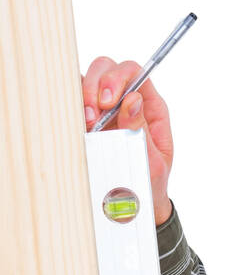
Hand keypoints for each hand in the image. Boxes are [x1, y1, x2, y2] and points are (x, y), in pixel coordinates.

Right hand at [80, 55, 173, 223]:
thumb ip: (142, 130)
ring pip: (88, 80)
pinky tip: (77, 125)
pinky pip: (75, 101)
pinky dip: (71, 107)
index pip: (134, 74)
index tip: (107, 101)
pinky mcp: (91, 121)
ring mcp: (106, 110)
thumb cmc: (151, 183)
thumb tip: (132, 99)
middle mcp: (127, 102)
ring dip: (82, 96)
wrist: (139, 205)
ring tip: (87, 124)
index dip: (118, 78)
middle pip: (107, 69)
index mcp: (150, 107)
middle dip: (96, 83)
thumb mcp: (153, 161)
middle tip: (94, 113)